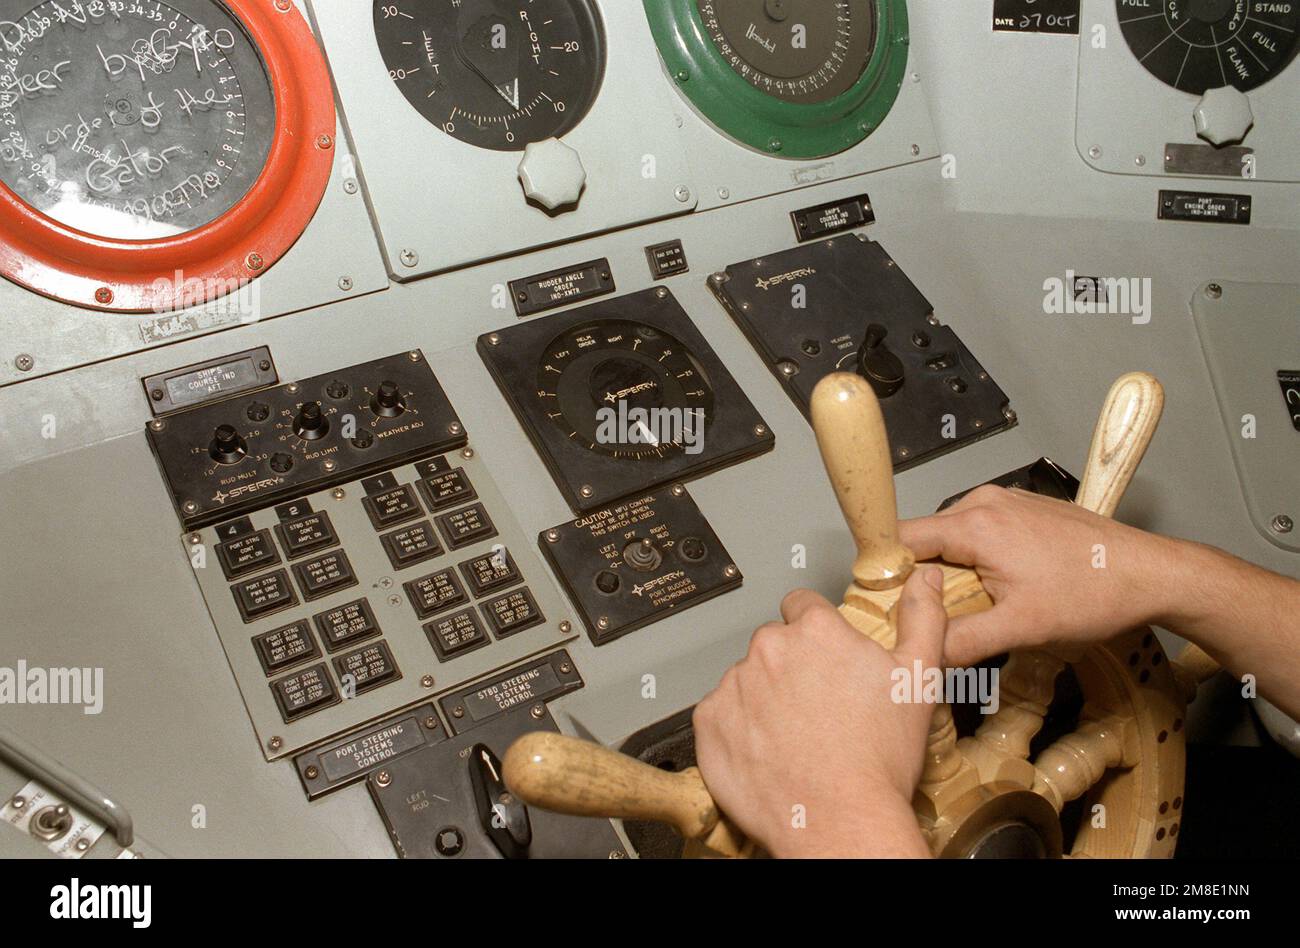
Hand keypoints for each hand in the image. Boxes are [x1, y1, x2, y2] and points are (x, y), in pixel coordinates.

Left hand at [692, 569, 947, 857]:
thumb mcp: (919, 680)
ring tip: (795, 736)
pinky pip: (721, 714)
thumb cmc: (879, 757)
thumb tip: (925, 579)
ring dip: (764, 698)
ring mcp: (734, 685)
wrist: (840, 820)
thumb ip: (923, 617)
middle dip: (791, 667)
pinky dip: (738, 728)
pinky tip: (768, 750)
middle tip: (817, 708)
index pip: (803, 605)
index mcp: (815, 630)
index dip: (817, 631)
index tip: (825, 659)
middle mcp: (768, 649)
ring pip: (747, 680)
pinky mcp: (709, 722)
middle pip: (775, 644)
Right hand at [898, 486, 1170, 665]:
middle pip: (925, 539)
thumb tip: (921, 655)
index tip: (881, 602)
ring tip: (973, 606)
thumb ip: (962, 641)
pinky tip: (999, 589)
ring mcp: (1006, 502)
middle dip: (921, 578)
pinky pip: (979, 533)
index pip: (901, 538)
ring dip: (952, 571)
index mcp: (975, 524)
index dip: (884, 571)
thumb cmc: (1094, 593)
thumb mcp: (1022, 628)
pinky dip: (976, 560)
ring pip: (953, 538)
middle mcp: (984, 502)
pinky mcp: (1023, 510)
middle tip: (931, 618)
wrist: (1152, 573)